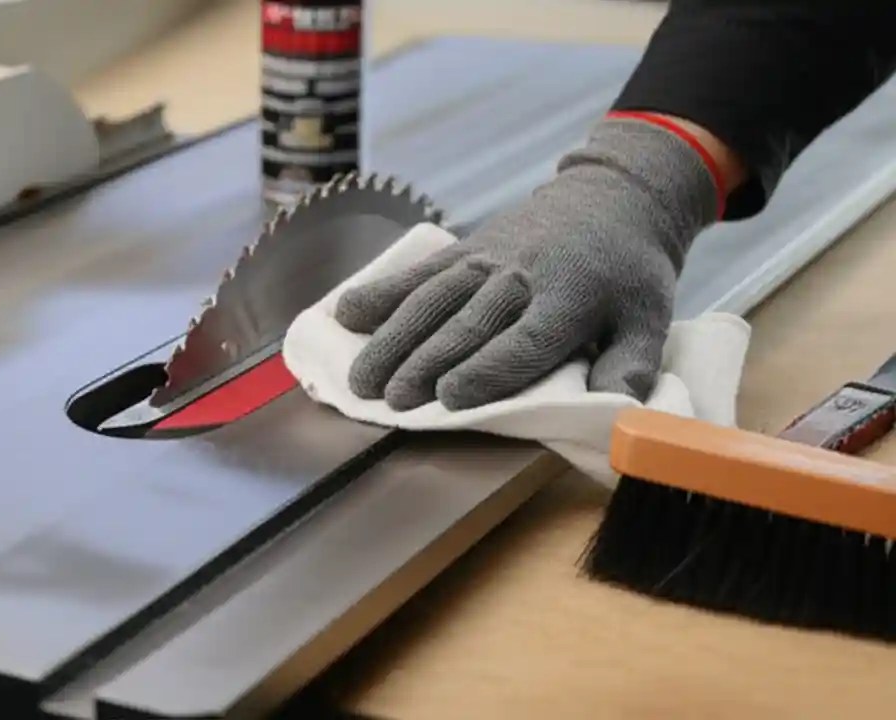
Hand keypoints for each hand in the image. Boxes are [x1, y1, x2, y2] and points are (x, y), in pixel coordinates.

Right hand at [334, 117, 723, 410]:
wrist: (612, 196)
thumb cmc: (628, 274)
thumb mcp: (651, 320)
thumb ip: (631, 367)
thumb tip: (614, 408)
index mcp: (569, 302)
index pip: (522, 343)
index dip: (485, 371)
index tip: (449, 399)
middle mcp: (520, 279)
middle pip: (466, 326)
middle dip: (424, 364)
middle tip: (391, 401)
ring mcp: (486, 259)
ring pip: (432, 301)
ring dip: (393, 339)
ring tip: (362, 379)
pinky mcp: (463, 248)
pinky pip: (418, 271)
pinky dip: (381, 291)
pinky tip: (345, 313)